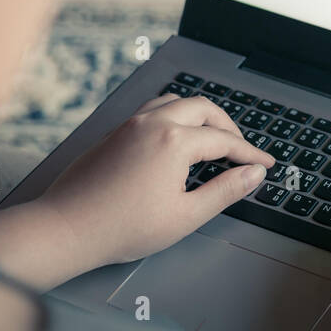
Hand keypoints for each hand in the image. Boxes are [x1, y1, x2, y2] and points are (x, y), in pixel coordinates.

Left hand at [36, 94, 274, 271]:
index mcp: (173, 141)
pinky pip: (154, 109)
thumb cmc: (120, 227)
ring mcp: (130, 124)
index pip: (224, 140)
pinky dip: (176, 116)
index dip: (250, 153)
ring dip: (201, 115)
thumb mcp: (185, 216)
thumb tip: (252, 175)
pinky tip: (178, 138)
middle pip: (203, 109)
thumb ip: (224, 191)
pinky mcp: (115, 132)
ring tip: (213, 138)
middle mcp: (152, 123)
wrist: (67, 228)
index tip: (264, 164)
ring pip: (176, 102)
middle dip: (228, 127)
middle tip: (242, 150)